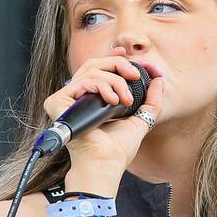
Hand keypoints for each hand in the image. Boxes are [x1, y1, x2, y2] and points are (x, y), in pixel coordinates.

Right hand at [44, 46, 163, 177]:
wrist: (105, 163)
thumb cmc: (118, 149)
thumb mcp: (141, 119)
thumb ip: (151, 99)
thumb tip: (158, 78)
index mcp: (91, 99)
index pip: (97, 69)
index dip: (111, 57)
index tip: (126, 53)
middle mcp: (76, 97)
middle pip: (94, 63)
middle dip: (119, 64)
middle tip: (135, 75)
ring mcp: (65, 99)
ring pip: (91, 69)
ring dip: (115, 81)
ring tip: (125, 100)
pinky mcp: (57, 102)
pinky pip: (83, 81)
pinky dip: (102, 86)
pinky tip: (113, 102)